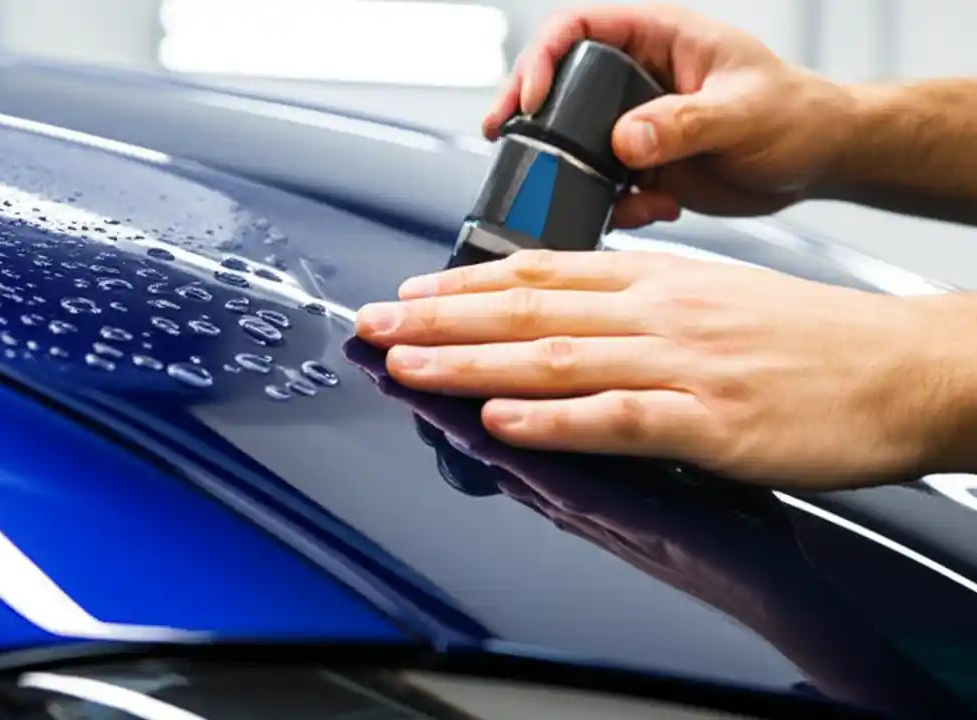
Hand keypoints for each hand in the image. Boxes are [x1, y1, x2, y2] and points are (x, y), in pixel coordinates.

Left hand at [354, 250, 976, 488]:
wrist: (901, 367)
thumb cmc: (809, 338)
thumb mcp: (711, 296)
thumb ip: (634, 306)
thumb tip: (562, 318)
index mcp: (656, 281)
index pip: (539, 273)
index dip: (463, 283)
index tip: (408, 292)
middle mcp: (657, 313)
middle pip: (528, 311)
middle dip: (439, 319)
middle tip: (374, 323)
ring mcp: (681, 365)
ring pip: (556, 359)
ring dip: (473, 364)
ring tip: (409, 365)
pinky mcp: (711, 422)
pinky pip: (619, 419)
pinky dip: (555, 421)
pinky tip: (503, 421)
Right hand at [484, 3, 853, 227]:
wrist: (818, 161)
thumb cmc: (796, 114)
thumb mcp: (744, 113)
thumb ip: (685, 123)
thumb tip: (626, 140)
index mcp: (658, 38)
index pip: (579, 28)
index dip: (544, 57)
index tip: (532, 98)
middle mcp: (636, 79)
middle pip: (557, 84)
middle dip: (527, 113)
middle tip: (502, 137)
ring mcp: (634, 125)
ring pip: (571, 142)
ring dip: (564, 170)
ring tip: (575, 192)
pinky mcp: (640, 168)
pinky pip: (601, 187)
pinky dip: (610, 206)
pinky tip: (645, 211)